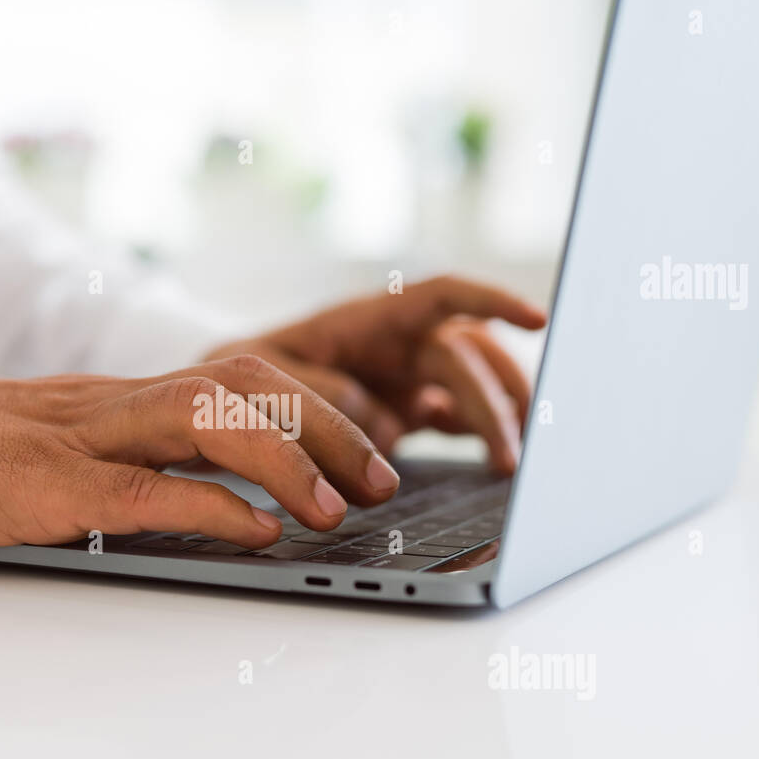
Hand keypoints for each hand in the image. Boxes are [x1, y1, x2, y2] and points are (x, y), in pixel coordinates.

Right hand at [0, 360, 400, 548]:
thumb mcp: (78, 446)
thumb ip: (150, 460)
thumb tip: (236, 500)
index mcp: (133, 396)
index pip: (248, 376)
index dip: (323, 406)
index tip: (373, 452)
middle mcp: (121, 403)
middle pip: (249, 382)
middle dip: (331, 426)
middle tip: (384, 479)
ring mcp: (84, 438)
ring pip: (206, 418)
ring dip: (287, 458)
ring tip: (338, 506)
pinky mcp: (46, 485)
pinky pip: (142, 487)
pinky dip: (209, 505)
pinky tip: (258, 529)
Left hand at [206, 276, 546, 472]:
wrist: (222, 405)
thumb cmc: (241, 377)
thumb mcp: (264, 377)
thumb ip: (318, 391)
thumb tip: (382, 422)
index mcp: (368, 320)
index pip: (440, 298)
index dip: (489, 302)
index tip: (536, 318)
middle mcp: (396, 345)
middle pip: (466, 357)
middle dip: (495, 399)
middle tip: (510, 456)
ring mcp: (406, 379)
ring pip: (473, 386)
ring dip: (500, 416)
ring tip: (513, 460)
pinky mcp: (407, 413)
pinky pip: (456, 417)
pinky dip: (479, 434)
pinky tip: (493, 459)